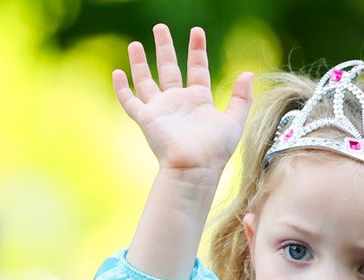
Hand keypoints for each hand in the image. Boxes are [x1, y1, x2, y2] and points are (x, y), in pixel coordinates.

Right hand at [121, 25, 251, 279]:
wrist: (194, 167)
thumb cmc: (215, 150)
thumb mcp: (234, 121)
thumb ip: (240, 97)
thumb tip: (247, 73)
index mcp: (198, 101)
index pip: (197, 68)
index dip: (197, 50)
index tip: (196, 31)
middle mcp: (177, 102)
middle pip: (169, 68)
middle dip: (165, 47)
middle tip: (160, 27)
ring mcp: (160, 110)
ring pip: (146, 80)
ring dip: (140, 62)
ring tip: (134, 43)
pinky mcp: (146, 119)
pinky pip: (130, 101)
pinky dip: (122, 88)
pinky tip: (117, 73)